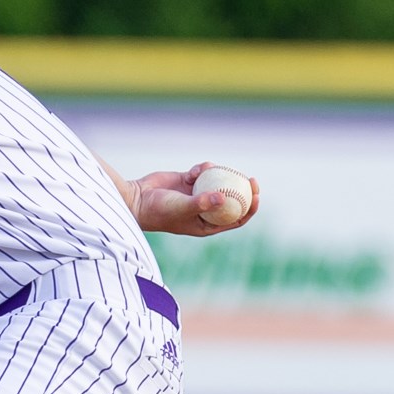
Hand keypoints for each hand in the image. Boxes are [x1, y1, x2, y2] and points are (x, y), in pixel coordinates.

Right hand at [128, 161, 259, 235]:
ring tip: (211, 170)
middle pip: (232, 199)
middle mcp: (205, 210)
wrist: (137, 200)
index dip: (249, 208)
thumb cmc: (159, 211)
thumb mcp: (182, 209)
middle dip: (243, 189)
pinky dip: (202, 169)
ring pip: (218, 183)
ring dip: (219, 175)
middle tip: (251, 179)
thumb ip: (201, 203)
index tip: (256, 196)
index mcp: (207, 224)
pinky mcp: (188, 182)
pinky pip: (203, 173)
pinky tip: (194, 170)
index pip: (236, 218)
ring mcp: (197, 195)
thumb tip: (224, 198)